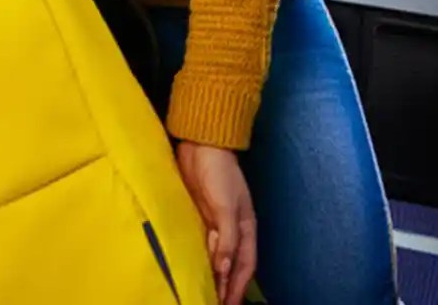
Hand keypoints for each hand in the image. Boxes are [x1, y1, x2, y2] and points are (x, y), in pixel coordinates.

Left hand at [175, 141, 256, 304]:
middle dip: (226, 287)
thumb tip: (226, 269)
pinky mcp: (199, 217)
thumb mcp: (226, 206)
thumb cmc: (219, 174)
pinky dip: (199, 259)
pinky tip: (192, 270)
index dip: (238, 287)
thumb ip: (227, 238)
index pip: (245, 266)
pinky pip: (202, 245)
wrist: (201, 147)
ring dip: (212, 276)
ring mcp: (215, 224)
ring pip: (216, 258)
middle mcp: (232, 230)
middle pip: (231, 266)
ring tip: (204, 294)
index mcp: (246, 228)